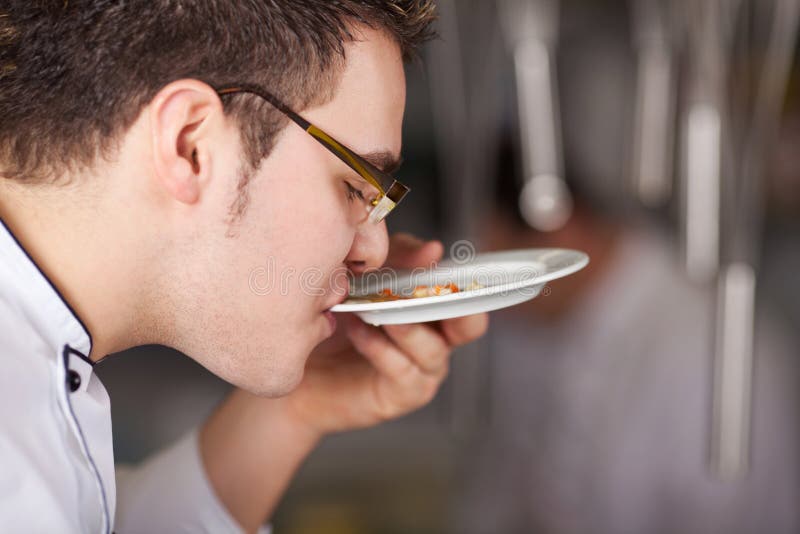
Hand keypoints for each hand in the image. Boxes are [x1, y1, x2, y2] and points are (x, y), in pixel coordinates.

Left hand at [283, 233, 488, 435]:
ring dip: (405, 325)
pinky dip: (380, 347)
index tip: (441, 259)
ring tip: (373, 308)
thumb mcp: (366, 275)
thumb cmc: (333, 315)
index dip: (461, 277)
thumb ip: (398, 258)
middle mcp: (436, 338)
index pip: (465, 292)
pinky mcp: (402, 395)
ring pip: (433, 348)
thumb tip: (433, 250)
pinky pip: (402, 370)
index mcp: (434, 306)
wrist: (295, 362)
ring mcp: (423, 370)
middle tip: (430, 289)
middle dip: (456, 307)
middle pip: (469, 326)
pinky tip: (356, 330)